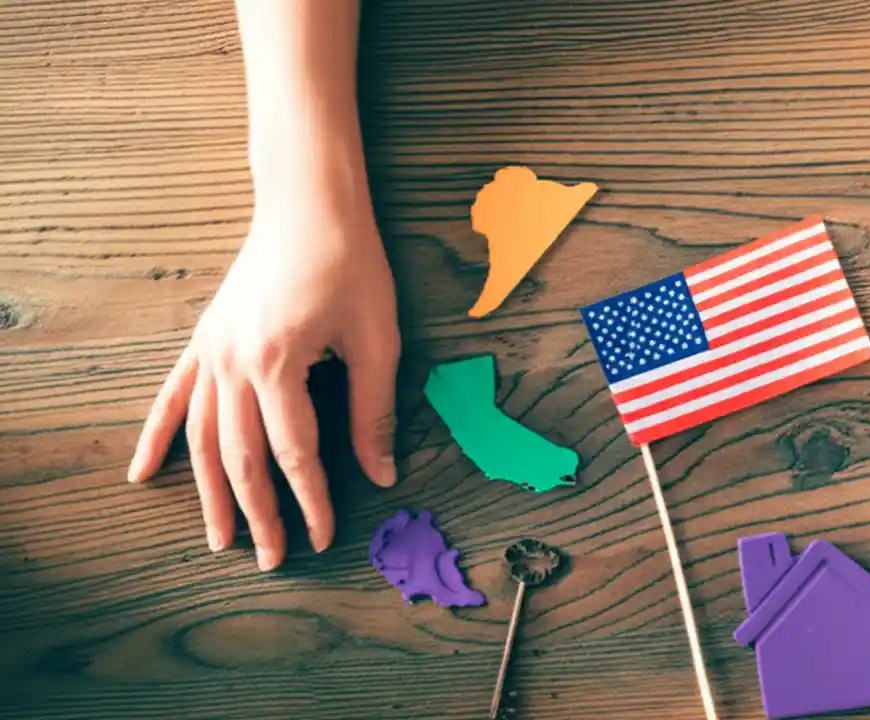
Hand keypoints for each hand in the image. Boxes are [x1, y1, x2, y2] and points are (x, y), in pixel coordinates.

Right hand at [127, 186, 400, 569]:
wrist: (309, 203)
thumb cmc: (351, 262)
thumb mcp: (377, 337)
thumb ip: (372, 410)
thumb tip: (380, 473)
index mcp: (280, 363)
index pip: (295, 453)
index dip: (311, 500)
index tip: (323, 536)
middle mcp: (234, 363)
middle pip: (241, 458)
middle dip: (259, 514)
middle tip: (274, 559)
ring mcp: (212, 352)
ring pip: (204, 439)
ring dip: (210, 493)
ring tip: (219, 539)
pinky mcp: (204, 340)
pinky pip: (172, 398)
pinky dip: (155, 437)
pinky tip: (141, 474)